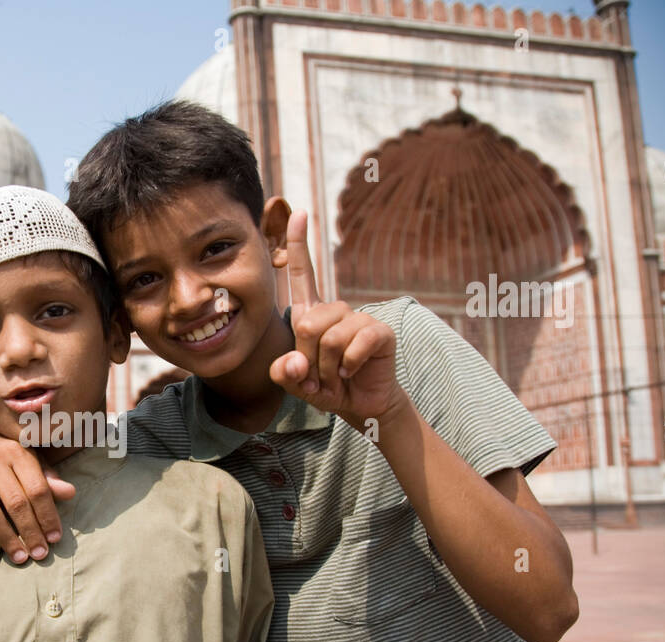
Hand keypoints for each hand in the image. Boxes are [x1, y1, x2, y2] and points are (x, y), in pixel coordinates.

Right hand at [0, 428, 75, 561]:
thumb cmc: (2, 455)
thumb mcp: (26, 458)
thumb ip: (46, 477)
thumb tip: (71, 493)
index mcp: (17, 452)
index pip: (37, 489)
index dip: (48, 516)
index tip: (55, 538)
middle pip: (16, 504)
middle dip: (30, 533)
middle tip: (40, 554)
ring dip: (7, 540)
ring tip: (20, 558)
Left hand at [269, 210, 407, 431]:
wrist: (361, 406)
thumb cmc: (327, 388)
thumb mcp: (297, 383)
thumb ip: (285, 373)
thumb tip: (296, 362)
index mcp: (312, 314)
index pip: (302, 274)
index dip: (297, 244)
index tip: (297, 211)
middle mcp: (335, 310)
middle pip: (307, 323)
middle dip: (308, 358)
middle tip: (319, 375)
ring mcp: (359, 318)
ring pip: (329, 337)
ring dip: (328, 367)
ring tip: (337, 375)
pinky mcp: (379, 331)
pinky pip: (355, 344)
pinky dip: (349, 365)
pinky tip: (353, 371)